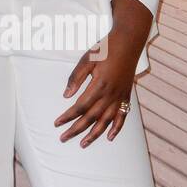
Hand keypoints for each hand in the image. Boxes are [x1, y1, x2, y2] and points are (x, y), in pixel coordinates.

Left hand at [55, 0, 150, 144]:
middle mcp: (110, 94)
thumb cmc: (106, 48)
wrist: (129, 42)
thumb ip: (76, 78)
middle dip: (76, 129)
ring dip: (94, 134)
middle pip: (91, 117)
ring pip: (106, 121)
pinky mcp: (126, 96)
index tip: (57, 123)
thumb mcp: (87, 59)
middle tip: (63, 138)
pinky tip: (109, 138)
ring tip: (83, 144)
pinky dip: (117, 128)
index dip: (67, 116)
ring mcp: (120, 97)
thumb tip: (66, 95)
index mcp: (99, 85)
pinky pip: (122, 116)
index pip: (80, 106)